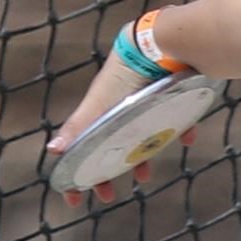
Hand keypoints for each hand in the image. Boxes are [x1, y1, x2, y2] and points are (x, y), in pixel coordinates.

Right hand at [45, 53, 197, 208]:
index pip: (82, 146)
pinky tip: (187, 137)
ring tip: (144, 176)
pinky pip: (176, 116)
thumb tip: (53, 150)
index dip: (76, 172)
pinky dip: (181, 129)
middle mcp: (120, 107)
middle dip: (107, 170)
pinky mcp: (171, 94)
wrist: (161, 42)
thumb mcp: (101, 102)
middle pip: (110, 145)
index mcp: (100, 112)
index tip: (73, 198)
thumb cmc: (125, 73)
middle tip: (108, 195)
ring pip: (141, 135)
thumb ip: (80, 126)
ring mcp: (145, 101)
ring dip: (141, 156)